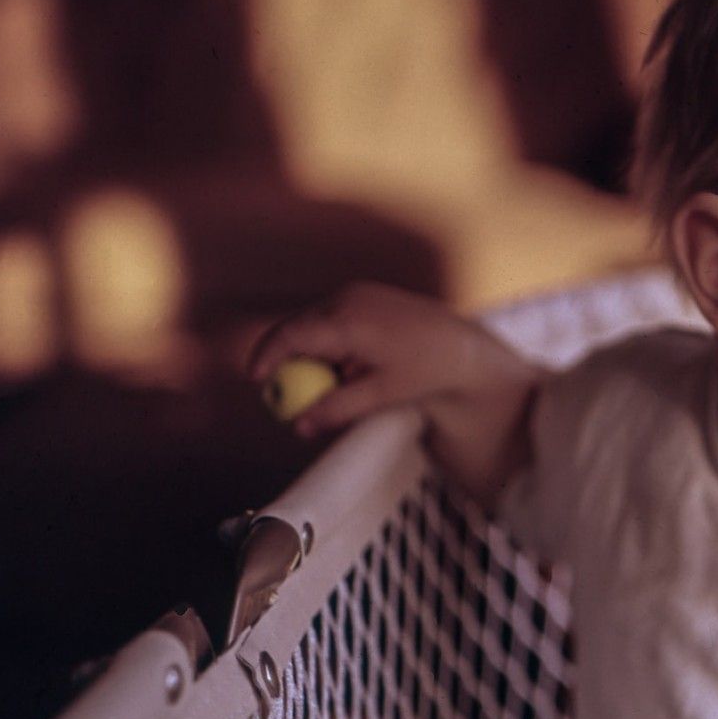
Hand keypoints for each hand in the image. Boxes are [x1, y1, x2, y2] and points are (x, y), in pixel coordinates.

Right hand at [248, 283, 516, 437]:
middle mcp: (349, 298)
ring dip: (309, 351)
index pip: (292, 335)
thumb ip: (337, 409)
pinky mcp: (363, 293)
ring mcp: (356, 291)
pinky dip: (327, 341)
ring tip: (336, 381)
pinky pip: (330, 318)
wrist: (462, 344)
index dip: (267, 356)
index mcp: (350, 321)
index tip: (256, 381)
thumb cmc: (424, 370)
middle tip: (275, 388)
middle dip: (282, 357)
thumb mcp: (381, 394)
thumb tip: (298, 427)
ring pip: (312, 322)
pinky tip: (353, 364)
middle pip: (296, 325)